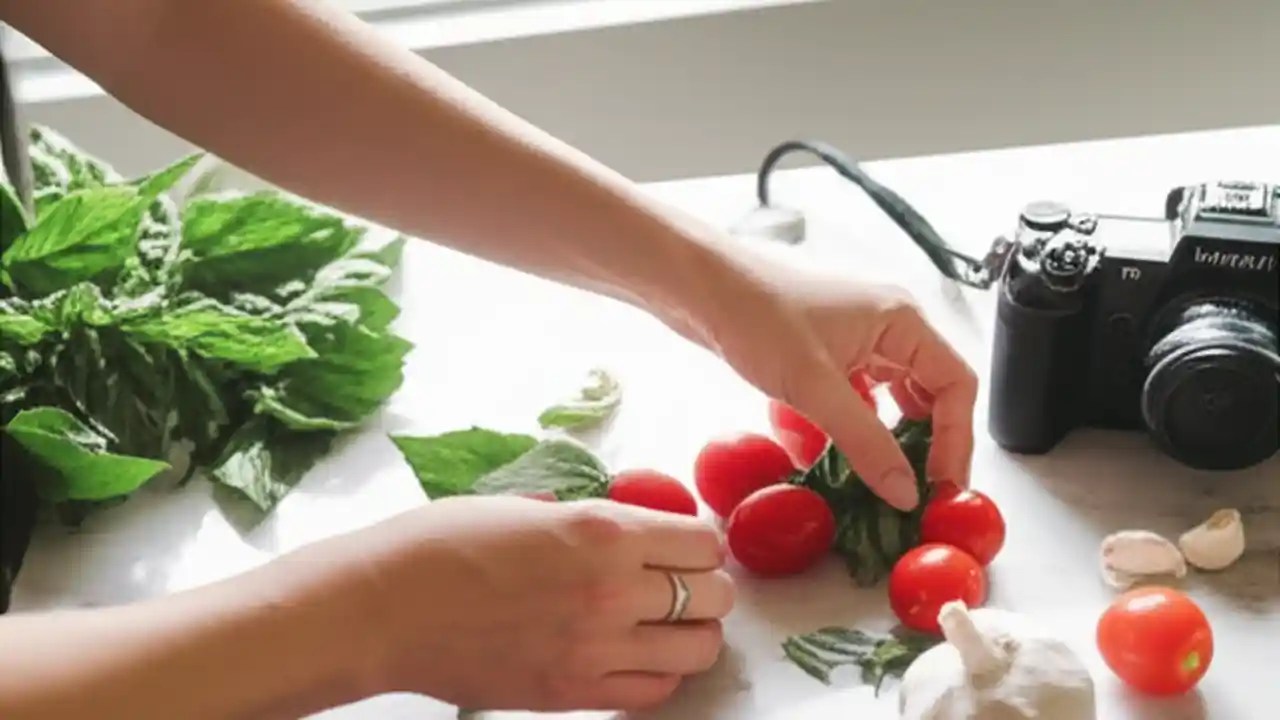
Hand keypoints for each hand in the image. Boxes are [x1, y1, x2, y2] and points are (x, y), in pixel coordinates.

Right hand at [299, 495, 733, 711]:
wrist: (383, 608)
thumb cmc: (442, 544)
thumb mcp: (526, 506)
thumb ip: (586, 519)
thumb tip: (625, 527)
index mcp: (601, 530)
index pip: (701, 542)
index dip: (698, 543)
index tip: (685, 545)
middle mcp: (611, 588)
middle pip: (713, 596)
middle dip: (706, 586)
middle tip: (681, 583)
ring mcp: (596, 648)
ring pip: (697, 649)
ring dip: (692, 633)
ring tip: (666, 623)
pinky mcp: (573, 694)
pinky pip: (654, 691)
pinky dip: (660, 674)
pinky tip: (638, 656)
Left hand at [690, 238, 978, 510]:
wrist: (697, 286)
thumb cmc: (755, 314)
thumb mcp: (814, 387)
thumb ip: (866, 443)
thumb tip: (905, 493)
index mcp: (902, 320)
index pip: (957, 386)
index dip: (956, 441)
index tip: (940, 489)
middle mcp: (889, 327)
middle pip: (932, 394)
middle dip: (927, 446)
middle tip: (914, 495)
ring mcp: (858, 340)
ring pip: (893, 400)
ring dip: (890, 440)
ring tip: (882, 483)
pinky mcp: (827, 353)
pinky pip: (859, 398)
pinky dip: (856, 428)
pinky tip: (840, 457)